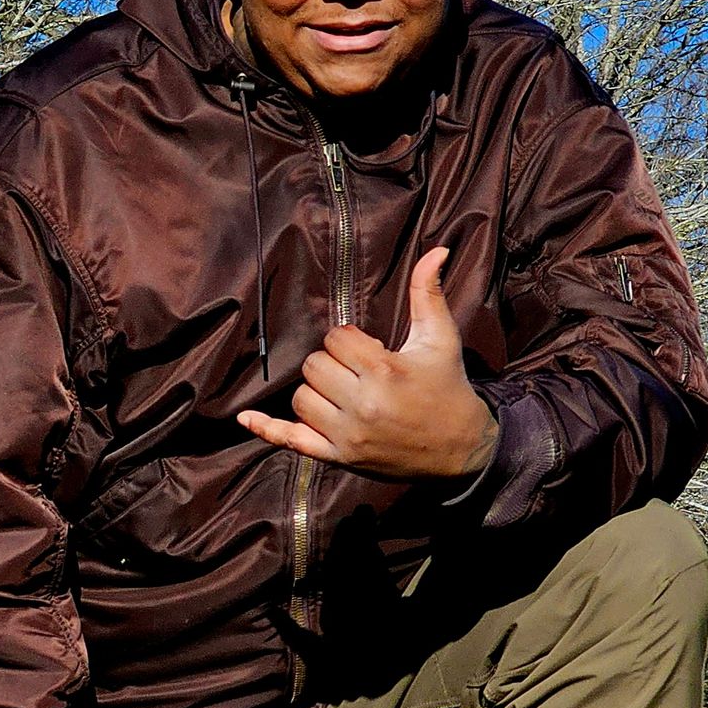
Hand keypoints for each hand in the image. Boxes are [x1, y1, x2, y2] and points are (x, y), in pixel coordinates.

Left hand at [237, 246, 499, 480]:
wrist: (461, 449)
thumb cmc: (448, 387)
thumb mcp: (441, 339)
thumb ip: (428, 293)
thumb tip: (435, 249)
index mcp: (384, 370)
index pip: (335, 340)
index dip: (348, 341)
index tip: (369, 351)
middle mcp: (362, 404)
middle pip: (313, 367)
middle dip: (331, 364)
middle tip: (356, 372)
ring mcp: (347, 434)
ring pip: (301, 399)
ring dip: (315, 391)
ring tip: (343, 393)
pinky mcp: (338, 457)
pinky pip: (291, 441)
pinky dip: (266, 429)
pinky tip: (245, 418)